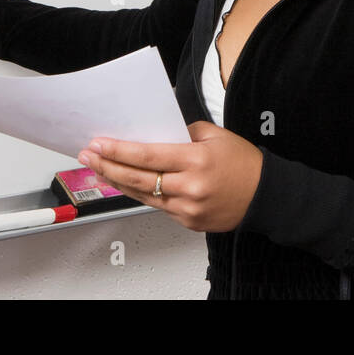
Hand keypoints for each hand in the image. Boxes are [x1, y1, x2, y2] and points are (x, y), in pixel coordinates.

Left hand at [77, 122, 263, 232]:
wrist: (265, 196)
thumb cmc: (243, 163)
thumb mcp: (216, 135)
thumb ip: (184, 132)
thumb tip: (155, 134)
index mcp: (196, 160)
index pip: (147, 156)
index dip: (119, 150)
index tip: (99, 144)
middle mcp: (190, 187)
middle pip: (137, 179)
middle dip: (108, 166)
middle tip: (88, 156)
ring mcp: (188, 208)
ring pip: (142, 196)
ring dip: (117, 182)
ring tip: (100, 168)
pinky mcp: (188, 222)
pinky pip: (158, 206)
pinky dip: (141, 194)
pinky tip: (127, 184)